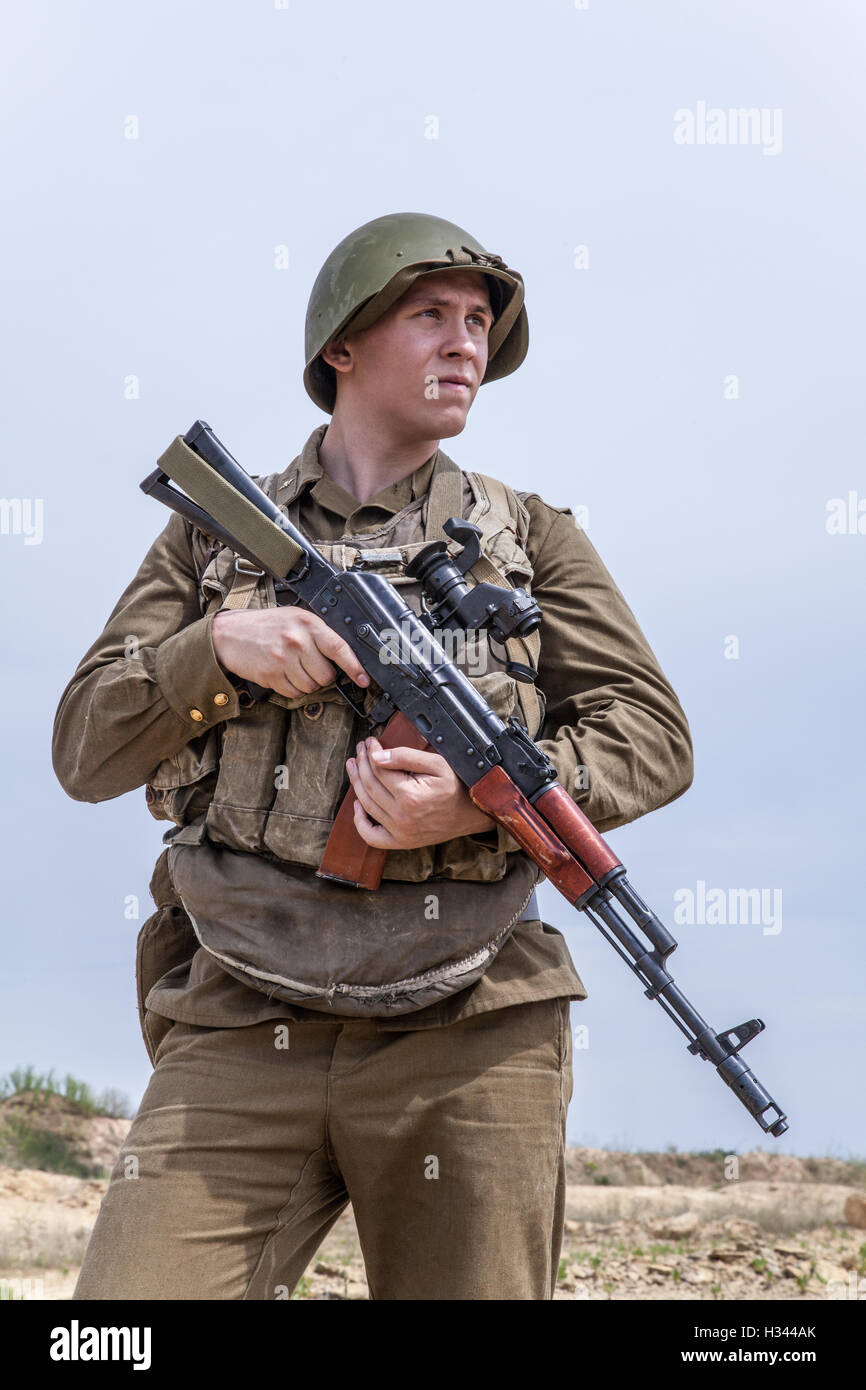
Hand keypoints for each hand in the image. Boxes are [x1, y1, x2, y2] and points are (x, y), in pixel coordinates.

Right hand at [212, 606, 369, 699]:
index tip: (364, 680)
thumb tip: (343, 656)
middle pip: (326, 675)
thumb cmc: (265, 626)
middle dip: (321, 675)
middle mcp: (298, 640)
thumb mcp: (294, 618)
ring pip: (311, 687)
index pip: (340, 648)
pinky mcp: (271, 675)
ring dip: (306, 683)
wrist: (229, 634)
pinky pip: (293, 692)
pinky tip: (281, 673)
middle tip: (308, 665)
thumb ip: (318, 633)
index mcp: (308, 623)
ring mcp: (284, 659)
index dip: (355, 667)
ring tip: (292, 667)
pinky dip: (291, 688)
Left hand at [346, 734, 498, 849]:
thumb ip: (405, 757)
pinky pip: (372, 837)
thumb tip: (377, 756)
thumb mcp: (437, 763)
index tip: (371, 740)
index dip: (371, 752)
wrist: (473, 812)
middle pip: (370, 786)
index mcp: (410, 796)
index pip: (379, 769)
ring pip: (366, 805)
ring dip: (356, 783)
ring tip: (353, 766)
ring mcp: (400, 832)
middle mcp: (402, 817)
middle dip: (361, 763)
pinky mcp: (402, 842)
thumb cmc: (457, 786)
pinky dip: (360, 822)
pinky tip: (357, 805)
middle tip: (360, 749)